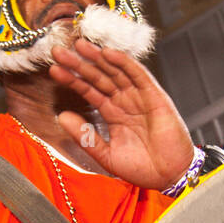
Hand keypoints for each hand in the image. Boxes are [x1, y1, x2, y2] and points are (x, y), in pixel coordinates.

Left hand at [49, 38, 193, 188]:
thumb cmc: (142, 169)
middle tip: (58, 51)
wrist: (169, 177)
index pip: (89, 91)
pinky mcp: (155, 97)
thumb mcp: (106, 155)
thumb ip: (85, 136)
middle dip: (80, 64)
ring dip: (98, 58)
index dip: (72, 80)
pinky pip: (138, 75)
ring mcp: (140, 98)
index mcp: (113, 114)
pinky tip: (108, 53)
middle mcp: (125, 102)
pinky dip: (124, 63)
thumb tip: (61, 116)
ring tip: (79, 45)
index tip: (54, 69)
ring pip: (116, 72)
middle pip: (99, 77)